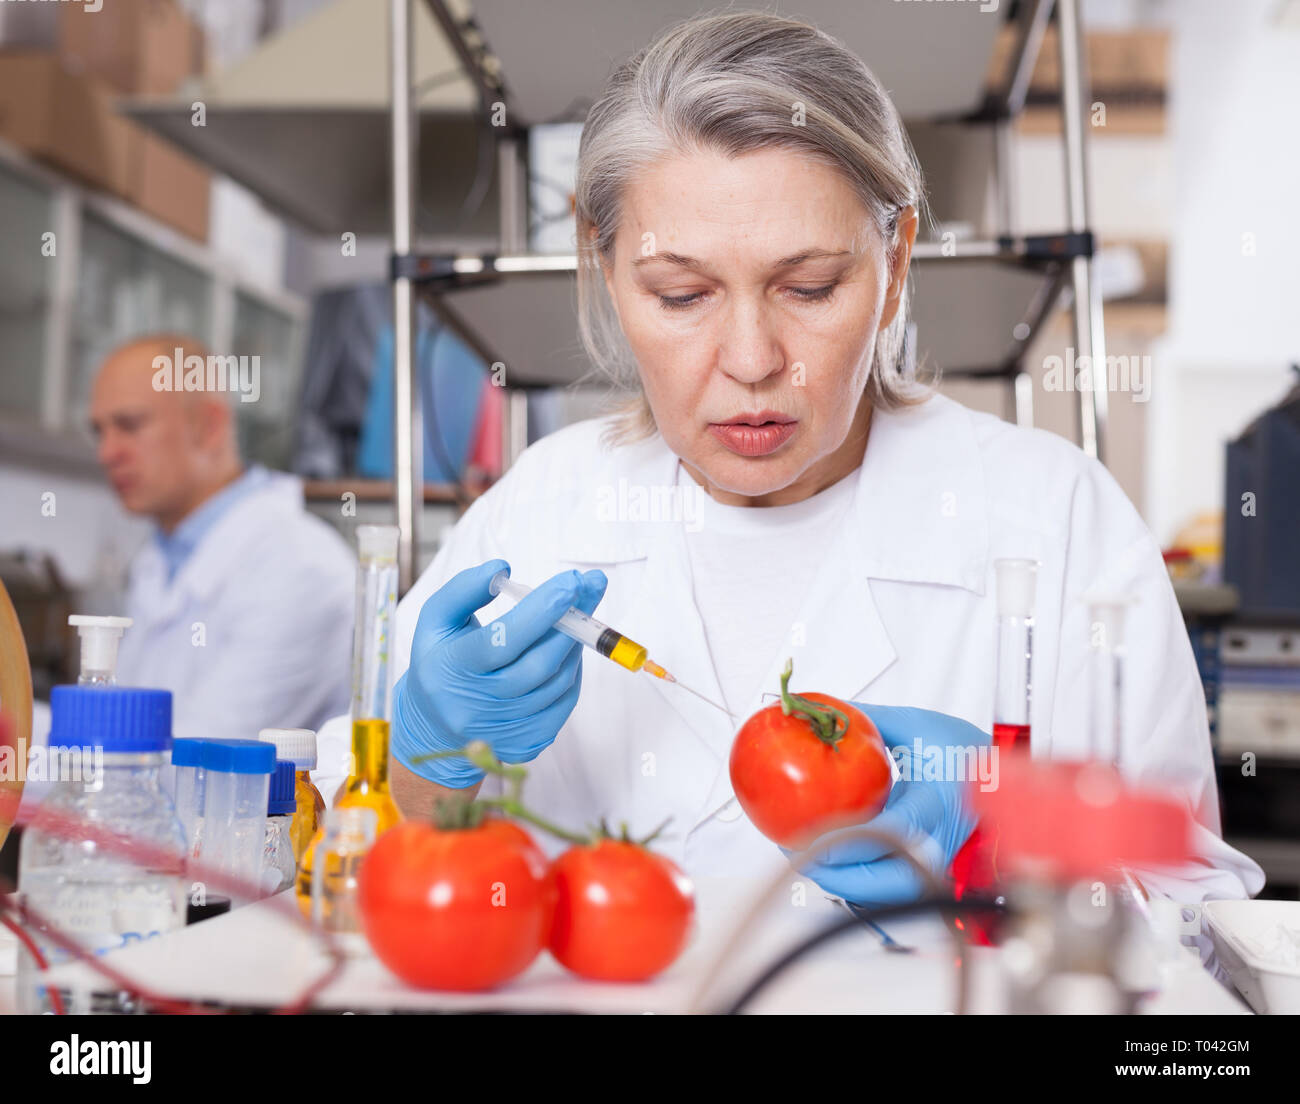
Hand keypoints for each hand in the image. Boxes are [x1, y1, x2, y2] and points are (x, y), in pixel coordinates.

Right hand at [392, 559, 607, 786]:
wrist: (436, 729)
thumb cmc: (440, 662)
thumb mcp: (437, 620)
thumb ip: (464, 589)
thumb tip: (502, 568)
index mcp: (452, 669)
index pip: (503, 640)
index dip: (541, 610)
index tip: (571, 581)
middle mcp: (477, 705)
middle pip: (540, 662)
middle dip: (572, 620)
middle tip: (591, 584)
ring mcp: (504, 730)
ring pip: (558, 680)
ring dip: (575, 642)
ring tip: (576, 613)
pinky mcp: (526, 744)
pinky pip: (564, 701)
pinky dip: (572, 669)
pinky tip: (567, 648)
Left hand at [786, 704, 985, 905]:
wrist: (995, 771)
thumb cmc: (960, 748)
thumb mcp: (914, 724)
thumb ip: (867, 721)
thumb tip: (822, 714)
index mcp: (939, 799)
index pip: (897, 830)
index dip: (854, 843)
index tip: (815, 842)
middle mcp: (941, 836)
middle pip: (896, 880)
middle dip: (844, 879)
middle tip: (801, 858)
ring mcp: (937, 856)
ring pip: (893, 891)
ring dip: (846, 883)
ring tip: (804, 860)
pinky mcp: (927, 864)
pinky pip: (891, 882)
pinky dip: (857, 879)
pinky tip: (826, 861)